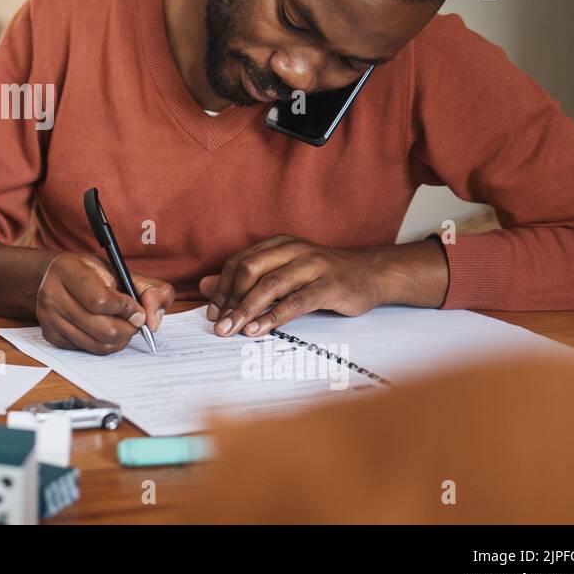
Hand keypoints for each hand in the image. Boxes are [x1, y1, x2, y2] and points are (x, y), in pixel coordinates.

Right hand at [35, 252, 174, 354]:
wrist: (59, 278)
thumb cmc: (93, 273)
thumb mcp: (121, 270)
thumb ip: (149, 288)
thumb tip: (152, 321)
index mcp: (67, 269)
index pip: (100, 300)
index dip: (126, 309)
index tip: (138, 311)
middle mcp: (50, 294)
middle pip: (101, 328)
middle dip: (128, 329)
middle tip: (135, 322)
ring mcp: (48, 317)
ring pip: (96, 343)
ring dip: (119, 340)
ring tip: (124, 326)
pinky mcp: (50, 335)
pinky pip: (87, 350)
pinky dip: (104, 345)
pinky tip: (107, 330)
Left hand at [201, 235, 448, 336]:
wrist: (370, 273)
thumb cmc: (321, 275)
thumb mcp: (281, 271)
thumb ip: (244, 279)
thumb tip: (203, 286)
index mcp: (278, 244)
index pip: (240, 262)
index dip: (221, 288)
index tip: (211, 312)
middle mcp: (293, 250)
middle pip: (250, 270)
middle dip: (230, 299)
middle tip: (218, 324)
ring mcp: (312, 266)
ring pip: (271, 285)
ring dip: (247, 309)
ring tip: (232, 329)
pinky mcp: (329, 285)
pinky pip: (296, 301)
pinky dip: (274, 316)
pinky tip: (259, 330)